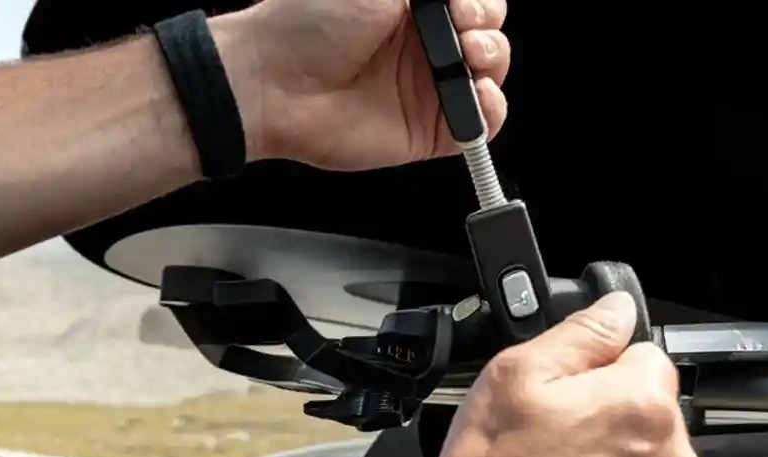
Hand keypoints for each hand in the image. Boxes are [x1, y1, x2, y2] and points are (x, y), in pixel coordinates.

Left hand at [213, 0, 510, 169]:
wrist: (274, 82)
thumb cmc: (307, 24)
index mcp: (413, 9)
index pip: (474, 4)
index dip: (480, 3)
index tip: (461, 4)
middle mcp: (423, 48)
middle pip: (489, 37)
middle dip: (489, 30)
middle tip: (464, 29)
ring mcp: (427, 91)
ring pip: (490, 79)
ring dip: (494, 62)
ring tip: (468, 57)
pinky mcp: (428, 132)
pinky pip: (478, 128)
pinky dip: (490, 113)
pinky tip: (475, 97)